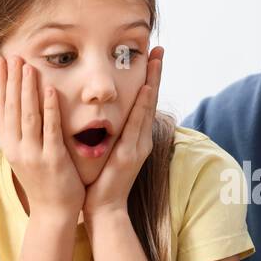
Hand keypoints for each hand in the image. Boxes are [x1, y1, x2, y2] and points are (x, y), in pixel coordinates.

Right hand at [0, 54, 83, 218]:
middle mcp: (16, 148)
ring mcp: (33, 154)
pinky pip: (50, 129)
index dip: (1, 84)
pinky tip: (49, 89)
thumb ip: (16, 136)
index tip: (0, 61)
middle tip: (11, 55)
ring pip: (28, 115)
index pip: (2, 108)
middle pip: (12, 107)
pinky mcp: (52, 159)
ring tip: (27, 66)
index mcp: (9, 145)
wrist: (53, 212)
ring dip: (27, 88)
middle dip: (11, 80)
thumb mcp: (23, 157)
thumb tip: (5, 116)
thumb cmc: (41, 182)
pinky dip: (49, 108)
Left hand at [83, 46, 162, 221]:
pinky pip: (136, 125)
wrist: (104, 210)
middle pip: (150, 100)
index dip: (149, 79)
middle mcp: (141, 139)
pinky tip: (145, 89)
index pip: (143, 103)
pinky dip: (142, 106)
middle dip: (155, 74)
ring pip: (146, 108)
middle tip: (159, 50)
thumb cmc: (101, 183)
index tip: (151, 58)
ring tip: (155, 61)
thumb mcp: (108, 153)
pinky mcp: (130, 154)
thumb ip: (110, 135)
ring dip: (152, 82)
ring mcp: (138, 146)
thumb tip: (104, 117)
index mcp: (136, 138)